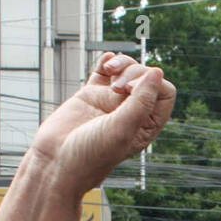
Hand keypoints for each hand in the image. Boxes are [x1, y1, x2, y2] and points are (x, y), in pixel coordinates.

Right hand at [31, 53, 175, 190]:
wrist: (56, 161)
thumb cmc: (91, 155)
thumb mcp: (121, 129)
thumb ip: (141, 101)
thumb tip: (157, 72)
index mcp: (146, 126)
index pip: (164, 93)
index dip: (152, 83)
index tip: (130, 90)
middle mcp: (132, 113)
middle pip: (146, 77)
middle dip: (133, 73)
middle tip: (116, 88)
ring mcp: (111, 102)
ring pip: (127, 71)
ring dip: (122, 63)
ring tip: (110, 70)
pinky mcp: (91, 95)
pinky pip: (103, 72)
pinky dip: (107, 62)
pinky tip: (107, 59)